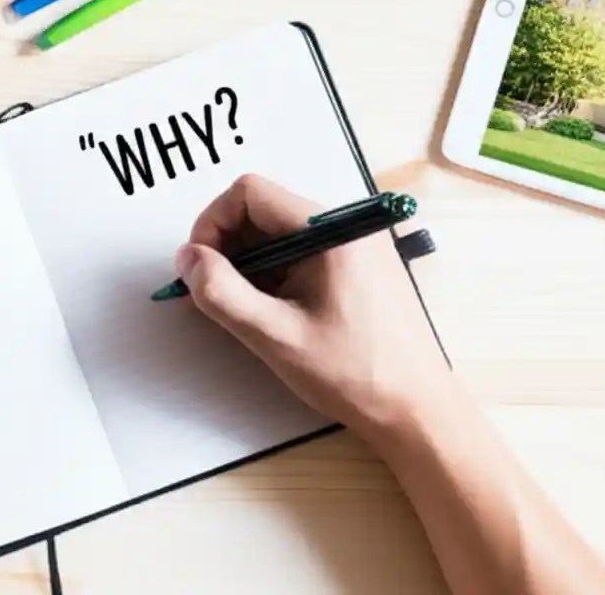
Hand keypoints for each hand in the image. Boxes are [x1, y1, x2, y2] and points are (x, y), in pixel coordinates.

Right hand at [176, 175, 450, 437]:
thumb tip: (187, 259)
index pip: (250, 193)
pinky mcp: (359, 266)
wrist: (417, 409)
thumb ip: (222, 293)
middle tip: (213, 295)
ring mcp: (356, 245)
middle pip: (264, 210)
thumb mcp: (275, 336)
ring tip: (244, 312)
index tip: (199, 268)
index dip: (212, 224)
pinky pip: (303, 253)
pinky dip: (276, 275)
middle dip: (228, 247)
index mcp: (331, 231)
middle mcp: (347, 226)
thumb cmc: (354, 375)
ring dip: (250, 265)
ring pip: (280, 233)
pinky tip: (272, 314)